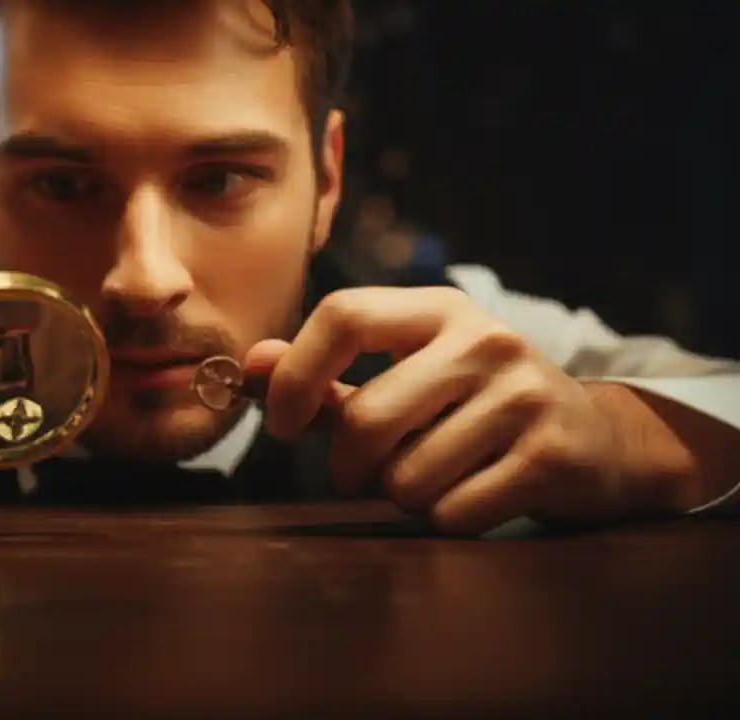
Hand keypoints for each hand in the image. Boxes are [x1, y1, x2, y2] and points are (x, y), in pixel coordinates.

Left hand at [246, 286, 653, 534]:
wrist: (596, 438)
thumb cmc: (475, 405)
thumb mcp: (408, 373)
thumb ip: (327, 375)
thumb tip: (249, 364)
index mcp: (439, 309)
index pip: (342, 316)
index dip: (295, 376)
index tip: (280, 424)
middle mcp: (485, 340)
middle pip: (368, 419)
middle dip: (348, 466)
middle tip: (358, 474)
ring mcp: (523, 396)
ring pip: (407, 478)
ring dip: (403, 494)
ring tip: (436, 473)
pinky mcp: (550, 455)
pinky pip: (453, 513)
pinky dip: (447, 518)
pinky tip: (475, 492)